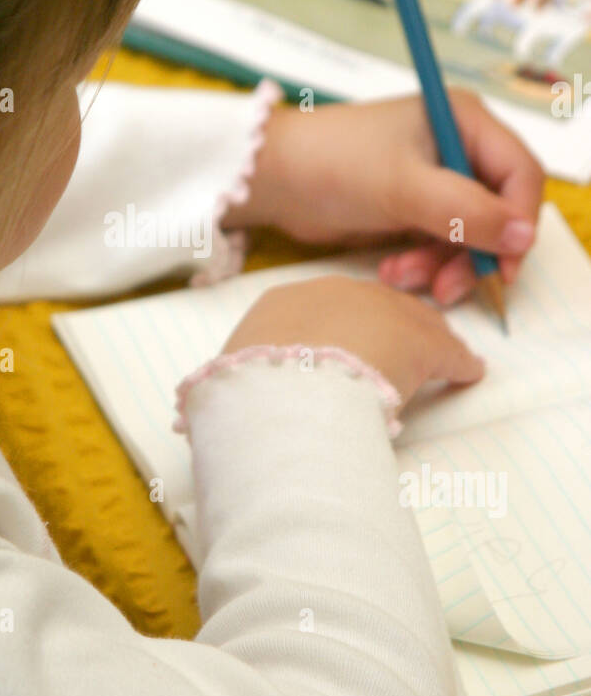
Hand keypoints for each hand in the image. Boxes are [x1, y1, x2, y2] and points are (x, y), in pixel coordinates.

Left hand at [222, 89, 544, 307]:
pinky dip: (422, 266)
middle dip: (474, 253)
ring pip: (468, 237)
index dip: (518, 222)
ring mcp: (435, 181)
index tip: (504, 265)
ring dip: (442, 266)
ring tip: (401, 276)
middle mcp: (456, 148)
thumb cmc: (332, 164)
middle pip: (498, 211)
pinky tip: (391, 271)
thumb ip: (466, 211)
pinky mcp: (413, 210)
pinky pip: (440, 247)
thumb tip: (523, 236)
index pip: (520, 174)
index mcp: (464, 121)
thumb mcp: (403, 187)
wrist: (272, 180)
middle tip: (448, 287)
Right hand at [222, 275, 484, 408]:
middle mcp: (334, 293)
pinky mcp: (420, 342)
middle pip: (374, 307)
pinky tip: (467, 375)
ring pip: (413, 322)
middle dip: (386, 329)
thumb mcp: (238, 377)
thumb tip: (229, 401)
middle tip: (397, 354)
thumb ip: (247, 380)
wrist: (284, 396)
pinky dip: (457, 364)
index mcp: (284, 303)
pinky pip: (447, 352)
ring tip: (437, 364)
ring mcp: (380, 311)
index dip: (341, 331)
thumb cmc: (251, 393)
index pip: (324, 309)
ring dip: (425, 343)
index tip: (349, 351)